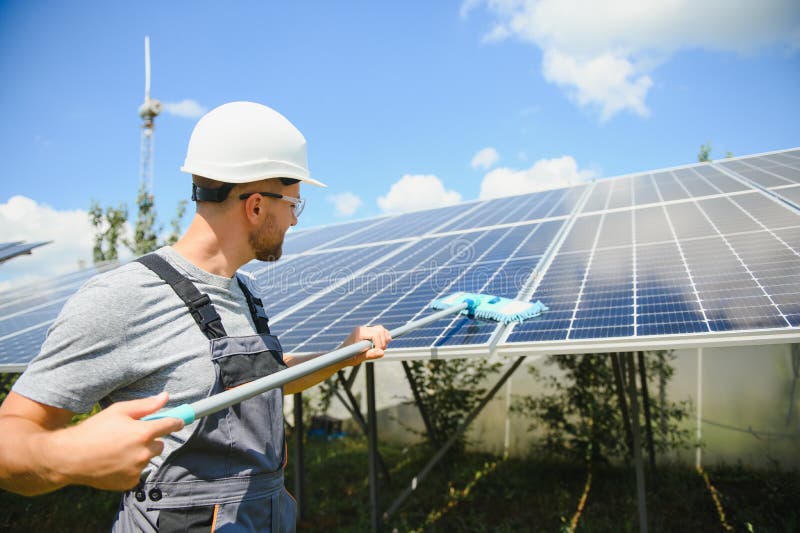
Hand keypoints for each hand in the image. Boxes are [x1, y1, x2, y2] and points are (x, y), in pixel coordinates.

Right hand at [51, 392, 183, 490]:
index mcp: (143, 433)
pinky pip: (137, 471)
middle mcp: (143, 453)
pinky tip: (113, 462)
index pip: (170, 425)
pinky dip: (130, 467)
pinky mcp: (129, 483)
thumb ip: (145, 405)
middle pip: (159, 444)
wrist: (69, 458)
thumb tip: (166, 397)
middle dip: (150, 439)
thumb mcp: (118, 411)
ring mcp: (137, 469)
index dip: (176, 421)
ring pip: (147, 458)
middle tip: (130, 436)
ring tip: (116, 449)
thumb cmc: (93, 430)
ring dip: (139, 453)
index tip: (180, 420)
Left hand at [340, 325, 391, 365]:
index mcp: (359, 333)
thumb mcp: (358, 358)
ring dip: (384, 339)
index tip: (379, 352)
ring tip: (382, 348)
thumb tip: (381, 352)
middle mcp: (362, 329)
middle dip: (383, 341)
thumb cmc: (348, 357)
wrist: (342, 356)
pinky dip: (383, 337)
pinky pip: (380, 331)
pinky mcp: (368, 332)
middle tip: (381, 351)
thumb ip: (369, 355)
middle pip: (380, 330)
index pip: (375, 334)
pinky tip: (383, 345)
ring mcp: (365, 329)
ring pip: (381, 329)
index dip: (379, 344)